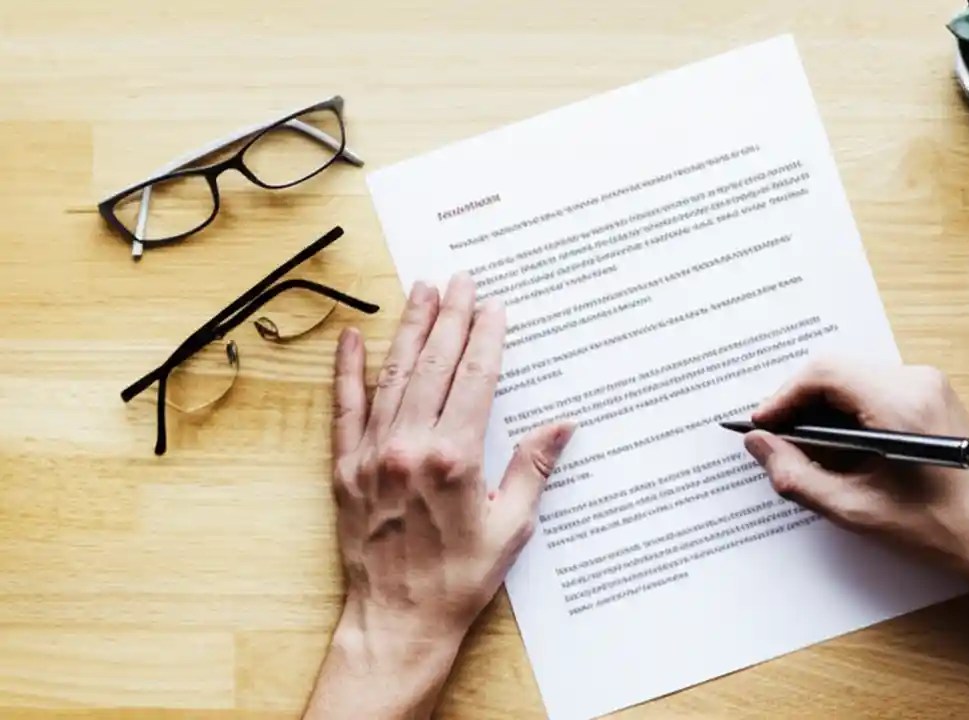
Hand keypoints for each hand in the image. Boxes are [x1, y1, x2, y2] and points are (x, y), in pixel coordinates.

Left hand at [306, 275, 574, 718]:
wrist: (399, 620)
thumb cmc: (460, 579)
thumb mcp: (511, 525)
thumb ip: (533, 468)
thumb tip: (563, 424)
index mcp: (455, 458)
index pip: (474, 379)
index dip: (486, 337)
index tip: (493, 306)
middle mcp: (410, 447)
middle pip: (434, 365)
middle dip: (449, 318)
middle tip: (459, 280)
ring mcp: (372, 455)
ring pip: (393, 376)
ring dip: (408, 330)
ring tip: (421, 292)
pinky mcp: (344, 469)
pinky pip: (344, 408)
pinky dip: (347, 371)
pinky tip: (350, 339)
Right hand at [742, 360, 968, 572]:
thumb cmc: (940, 527)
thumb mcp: (855, 508)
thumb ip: (797, 475)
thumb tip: (759, 445)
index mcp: (900, 402)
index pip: (823, 373)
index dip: (782, 397)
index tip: (760, 426)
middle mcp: (917, 381)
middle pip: (836, 372)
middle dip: (799, 404)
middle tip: (776, 441)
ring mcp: (930, 385)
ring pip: (854, 380)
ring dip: (823, 409)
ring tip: (804, 449)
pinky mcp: (934, 397)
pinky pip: (876, 389)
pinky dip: (848, 411)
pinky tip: (838, 447)